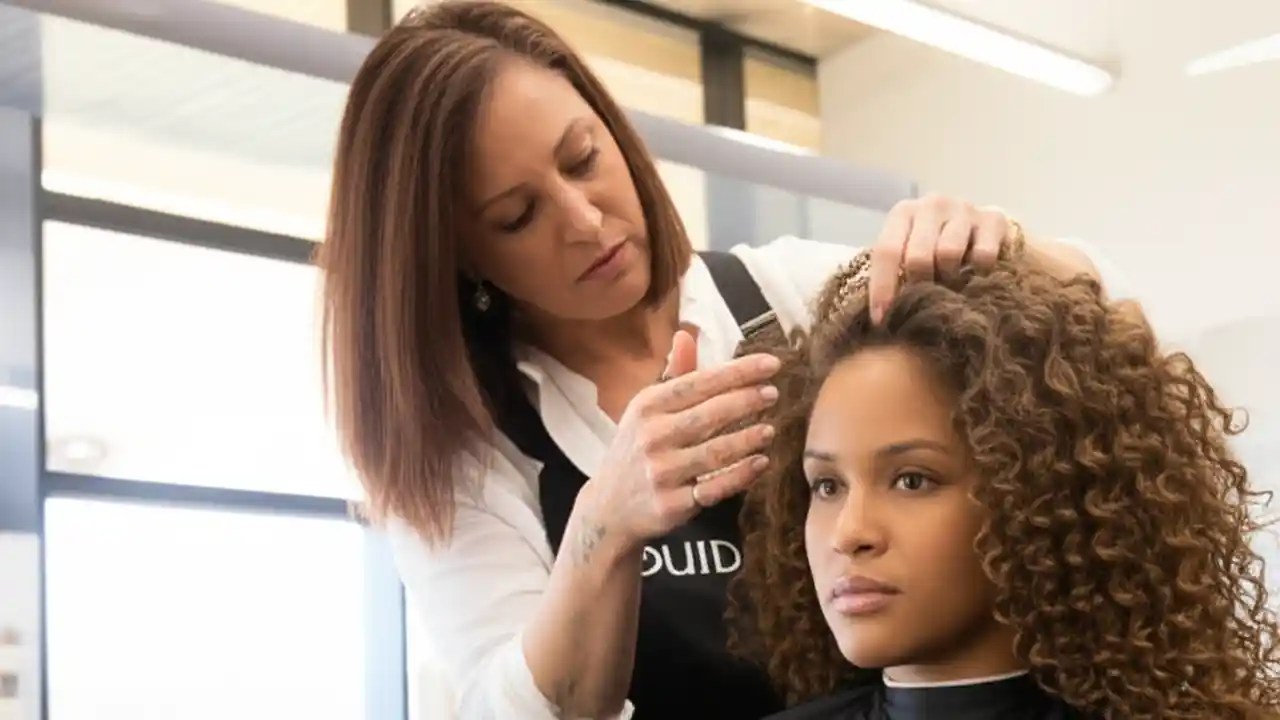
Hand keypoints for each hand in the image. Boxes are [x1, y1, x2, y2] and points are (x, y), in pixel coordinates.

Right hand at [585, 330, 780, 551]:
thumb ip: (673, 375)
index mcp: (647, 406)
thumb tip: (686, 335)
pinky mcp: (672, 505)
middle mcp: (652, 436)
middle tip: (774, 393)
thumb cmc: (636, 448)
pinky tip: (761, 462)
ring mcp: (662, 472)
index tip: (771, 364)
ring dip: (747, 439)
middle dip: (745, 401)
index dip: (737, 372)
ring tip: (770, 429)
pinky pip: (714, 488)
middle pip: (708, 415)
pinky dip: (741, 475)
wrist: (609, 508)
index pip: (698, 383)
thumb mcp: (645, 409)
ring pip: (715, 453)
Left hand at [867, 194, 1013, 323]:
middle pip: (917, 256)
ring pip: (948, 254)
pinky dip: (977, 274)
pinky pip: (982, 256)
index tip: (882, 318)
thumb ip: (893, 272)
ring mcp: (964, 209)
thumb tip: (879, 316)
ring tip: (950, 286)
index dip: (882, 288)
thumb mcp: (908, 253)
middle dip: (919, 286)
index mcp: (903, 212)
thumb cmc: (935, 247)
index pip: (886, 251)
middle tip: (925, 301)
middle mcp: (932, 205)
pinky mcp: (994, 218)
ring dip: (948, 279)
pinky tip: (975, 276)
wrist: (982, 229)